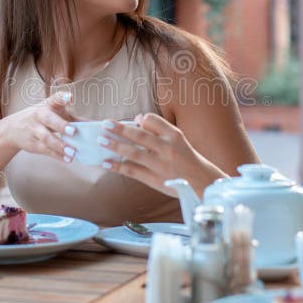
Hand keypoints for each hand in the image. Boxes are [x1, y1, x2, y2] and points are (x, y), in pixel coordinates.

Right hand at [0, 91, 77, 162]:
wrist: (13, 129)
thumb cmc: (42, 118)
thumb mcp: (54, 113)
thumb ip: (74, 118)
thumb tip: (95, 125)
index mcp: (47, 105)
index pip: (54, 99)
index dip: (61, 97)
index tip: (69, 97)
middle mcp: (39, 116)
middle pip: (49, 120)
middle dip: (60, 125)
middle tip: (73, 131)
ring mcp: (34, 130)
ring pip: (47, 138)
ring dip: (60, 146)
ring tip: (73, 152)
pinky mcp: (32, 144)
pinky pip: (45, 150)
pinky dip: (56, 155)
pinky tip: (67, 159)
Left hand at [97, 113, 223, 194]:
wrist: (200, 181)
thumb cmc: (185, 157)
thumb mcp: (178, 139)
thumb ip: (158, 129)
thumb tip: (136, 120)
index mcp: (174, 135)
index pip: (152, 121)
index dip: (139, 120)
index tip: (129, 121)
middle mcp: (167, 148)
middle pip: (140, 136)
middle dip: (121, 129)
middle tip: (105, 124)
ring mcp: (161, 165)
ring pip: (134, 153)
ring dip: (115, 146)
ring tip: (101, 140)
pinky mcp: (155, 180)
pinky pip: (133, 171)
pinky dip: (118, 166)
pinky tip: (106, 162)